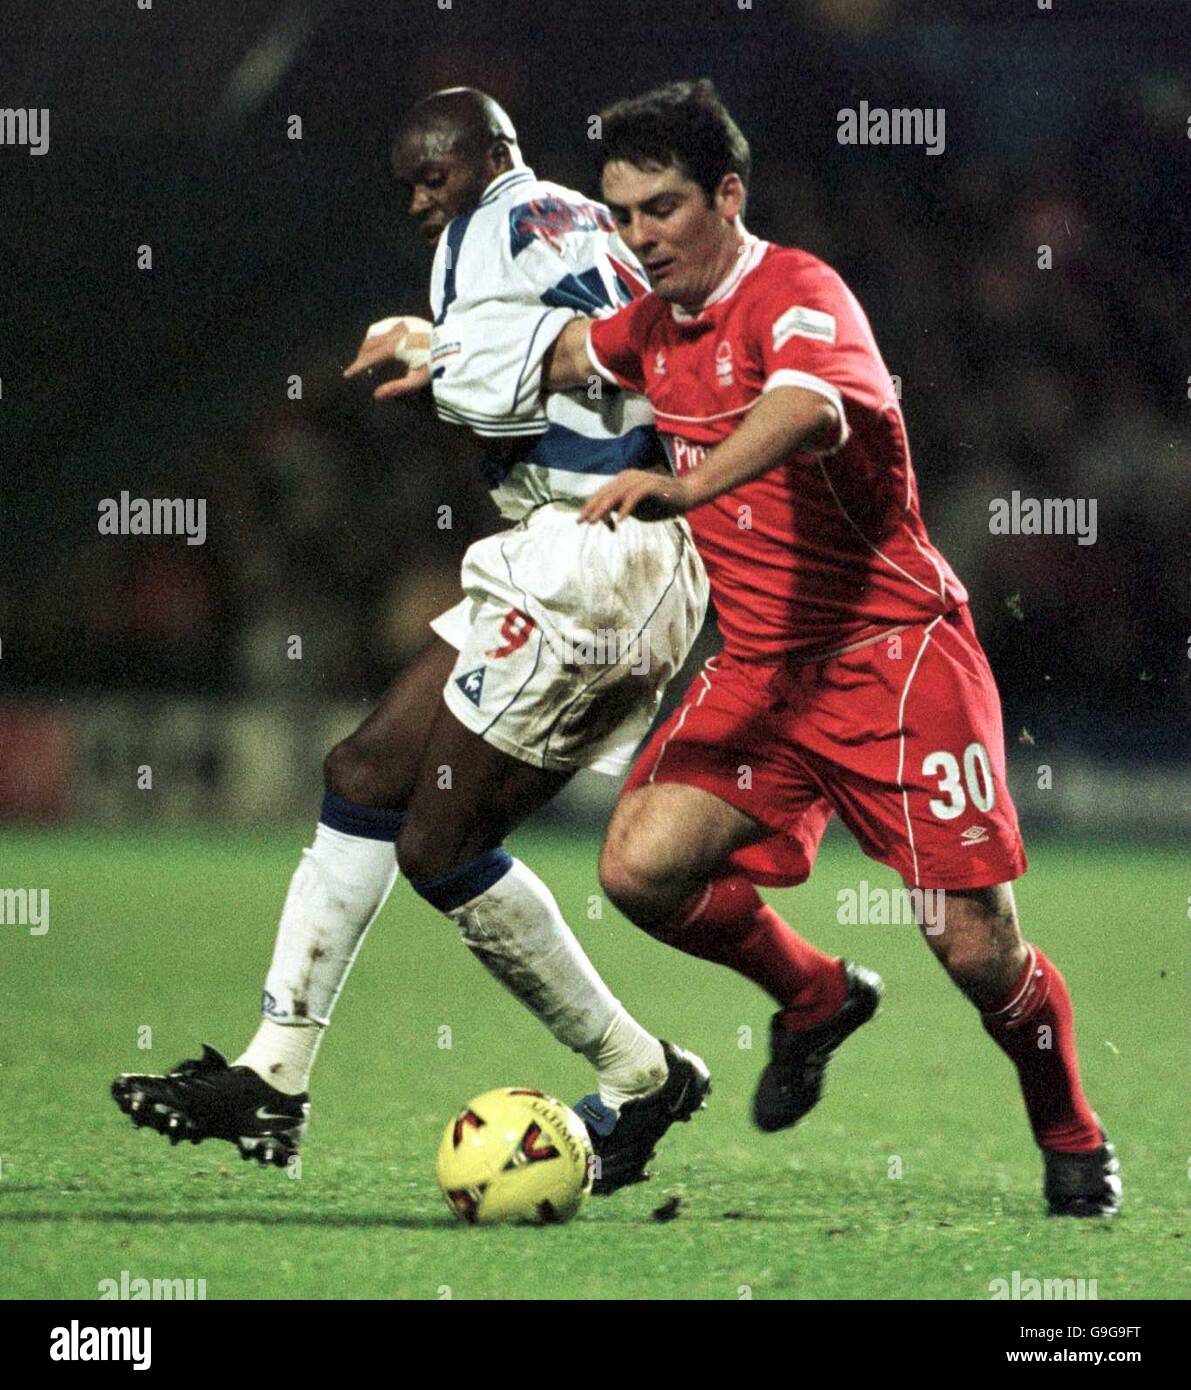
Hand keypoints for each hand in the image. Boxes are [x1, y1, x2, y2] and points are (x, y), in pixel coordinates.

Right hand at [343, 316, 432, 399]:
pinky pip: (382, 325)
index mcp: (396, 346)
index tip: (347, 375)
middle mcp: (395, 331)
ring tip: (369, 359)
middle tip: (360, 370)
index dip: (358, 367)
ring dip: (367, 345)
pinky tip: (378, 344)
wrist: (452, 343)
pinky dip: (376, 335)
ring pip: (374, 332)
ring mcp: (399, 323)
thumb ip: (396, 387)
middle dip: (361, 357)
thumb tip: (376, 395)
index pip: (370, 357)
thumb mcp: (418, 379)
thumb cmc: (435, 364)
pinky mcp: (405, 319)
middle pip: (369, 343)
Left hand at [578, 470, 692, 527]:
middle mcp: (628, 477)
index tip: (580, 520)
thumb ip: (621, 511)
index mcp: (623, 481)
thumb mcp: (637, 510)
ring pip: (616, 494)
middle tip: (581, 521)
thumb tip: (606, 519)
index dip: (590, 506)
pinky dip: (626, 508)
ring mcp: (640, 480)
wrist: (686, 494)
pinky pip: (635, 496)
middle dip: (591, 508)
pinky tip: (620, 520)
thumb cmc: (660, 503)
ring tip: (595, 521)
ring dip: (604, 508)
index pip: (602, 494)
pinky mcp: (651, 485)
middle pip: (605, 493)